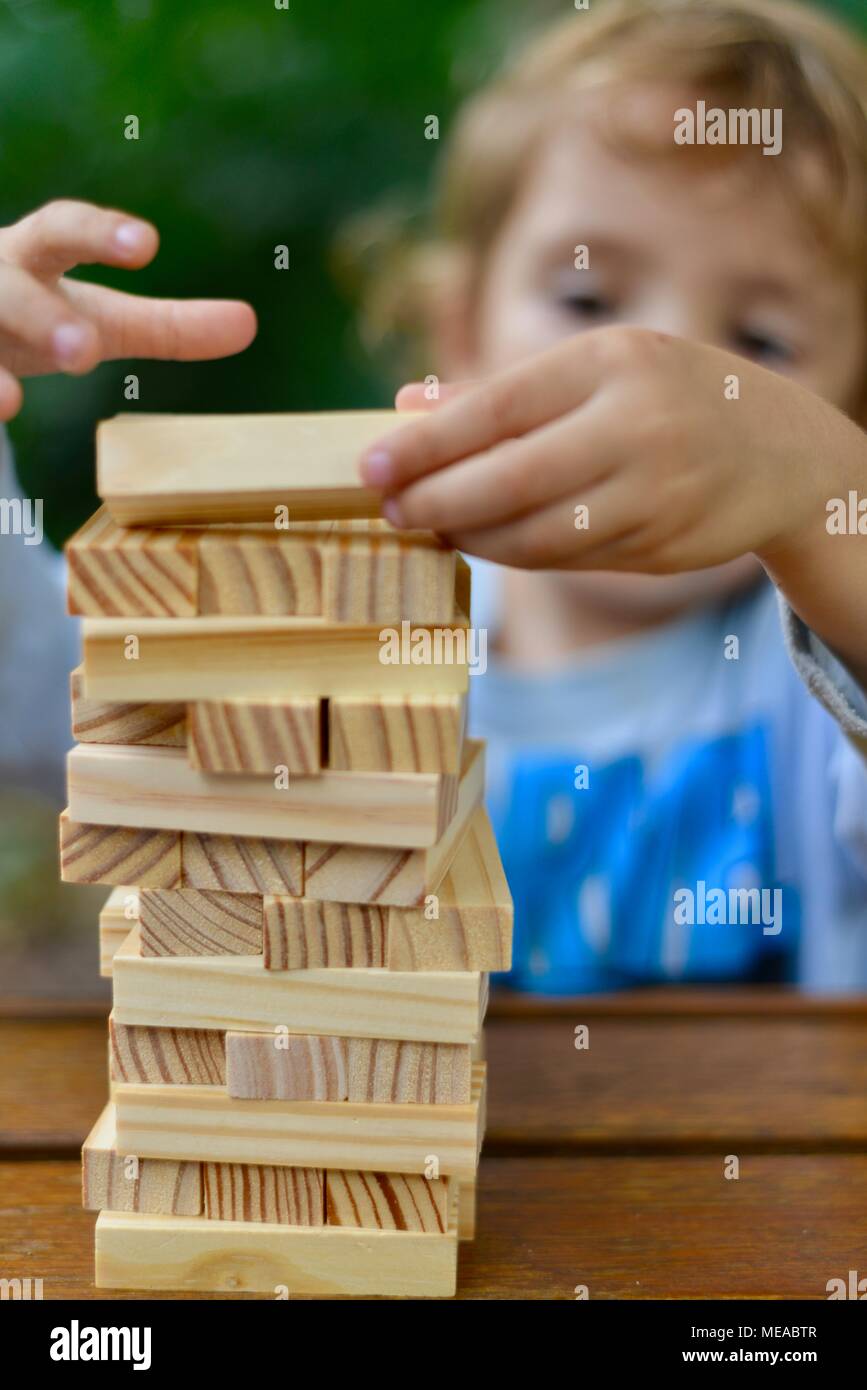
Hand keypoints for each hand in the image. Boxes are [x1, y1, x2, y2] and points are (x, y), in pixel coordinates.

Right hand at [0, 199, 255, 419]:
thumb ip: (166, 326)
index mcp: (32, 256)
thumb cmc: (32, 311)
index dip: (101, 234)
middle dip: (43, 317)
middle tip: (84, 351)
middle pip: (10, 292)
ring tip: (9, 401)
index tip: (148, 244)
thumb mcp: (97, 318)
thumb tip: (248, 324)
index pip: (63, 230)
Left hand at [360, 327, 846, 573]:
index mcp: (611, 362)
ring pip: (536, 533)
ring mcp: (654, 492)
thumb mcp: (597, 369)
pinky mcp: (661, 546)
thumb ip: (503, 392)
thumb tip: (406, 408)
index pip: (495, 407)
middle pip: (509, 479)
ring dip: (472, 537)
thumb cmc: (665, 397)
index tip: (369, 467)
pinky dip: (517, 555)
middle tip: (393, 511)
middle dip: (437, 499)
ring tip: (434, 526)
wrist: (781, 452)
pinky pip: (569, 559)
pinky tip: (485, 542)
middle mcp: (636, 425)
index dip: (425, 445)